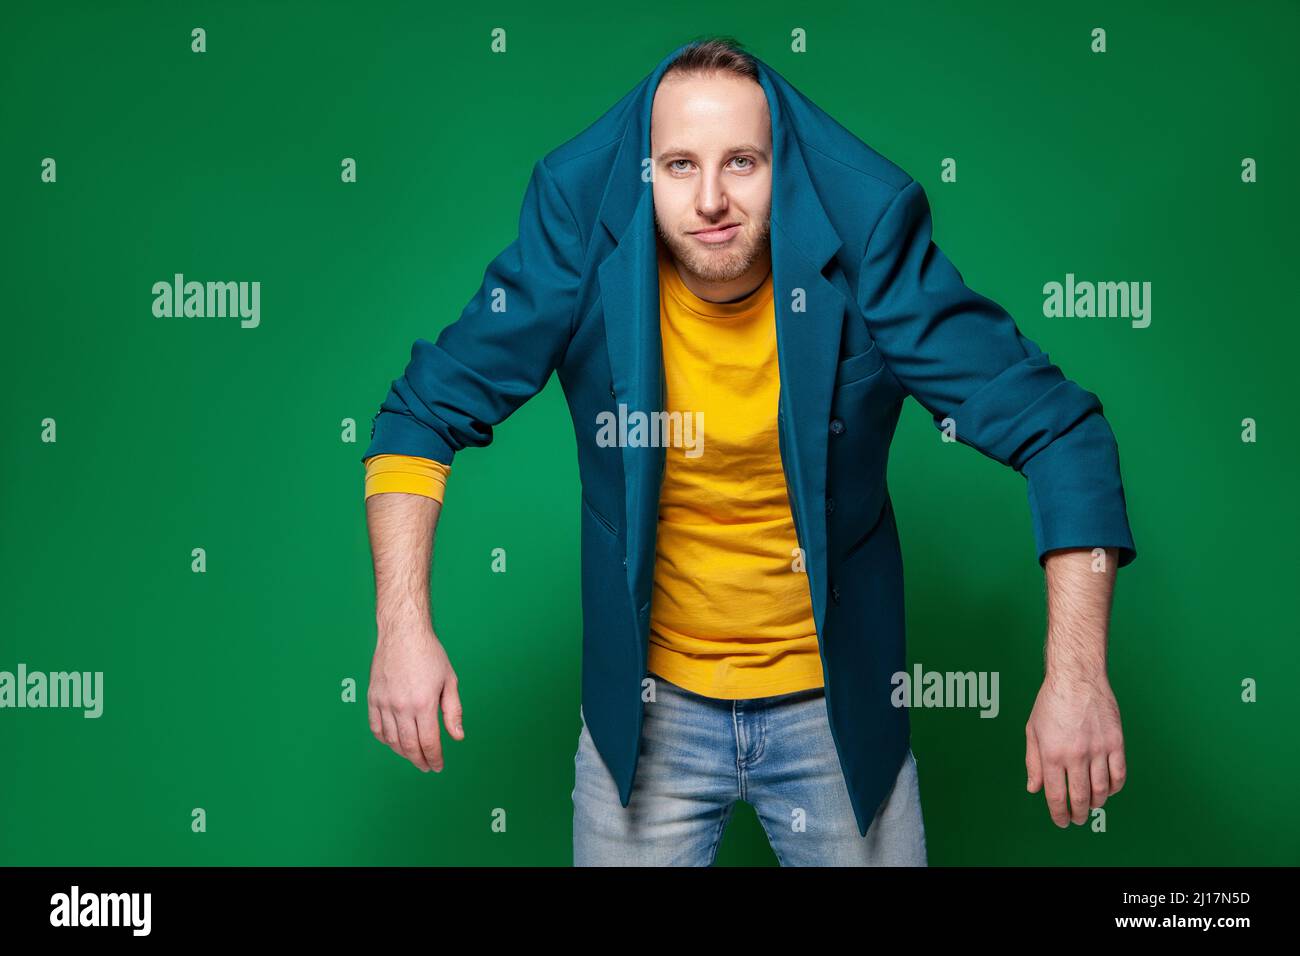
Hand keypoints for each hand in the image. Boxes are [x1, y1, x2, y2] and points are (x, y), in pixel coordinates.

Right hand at [367, 624, 463, 771]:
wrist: (403, 633)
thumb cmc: (429, 654)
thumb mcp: (449, 680)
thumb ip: (453, 711)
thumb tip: (457, 737)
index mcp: (423, 703)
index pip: (429, 742)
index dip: (434, 758)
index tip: (438, 766)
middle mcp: (401, 706)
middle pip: (409, 746)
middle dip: (419, 760)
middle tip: (426, 766)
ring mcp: (384, 703)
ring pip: (391, 740)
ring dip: (402, 753)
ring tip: (413, 756)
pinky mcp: (373, 698)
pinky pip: (376, 727)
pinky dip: (384, 739)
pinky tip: (394, 742)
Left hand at [1025, 674, 1125, 826]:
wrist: (1077, 677)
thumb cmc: (1051, 701)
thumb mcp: (1032, 730)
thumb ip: (1033, 762)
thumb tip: (1034, 788)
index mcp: (1052, 753)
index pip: (1056, 795)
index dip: (1058, 813)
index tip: (1061, 821)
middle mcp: (1076, 755)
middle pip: (1080, 797)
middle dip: (1078, 814)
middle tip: (1077, 819)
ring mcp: (1098, 749)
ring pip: (1102, 790)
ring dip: (1097, 804)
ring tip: (1091, 806)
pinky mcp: (1116, 743)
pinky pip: (1119, 775)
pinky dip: (1114, 788)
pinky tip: (1107, 790)